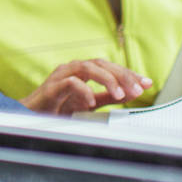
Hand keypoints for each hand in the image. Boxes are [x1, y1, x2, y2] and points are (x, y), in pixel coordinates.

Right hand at [20, 59, 152, 114]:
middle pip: (101, 63)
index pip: (110, 67)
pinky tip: (92, 101)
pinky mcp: (52, 86)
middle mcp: (73, 69)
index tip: (147, 82)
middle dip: (122, 75)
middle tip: (138, 88)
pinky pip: (70, 82)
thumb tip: (130, 93)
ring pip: (87, 67)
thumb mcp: (90, 102)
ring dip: (107, 79)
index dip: (129, 74)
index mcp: (83, 71)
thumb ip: (107, 96)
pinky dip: (83, 90)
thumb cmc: (58, 108)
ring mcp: (62, 75)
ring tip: (119, 94)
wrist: (33, 118)